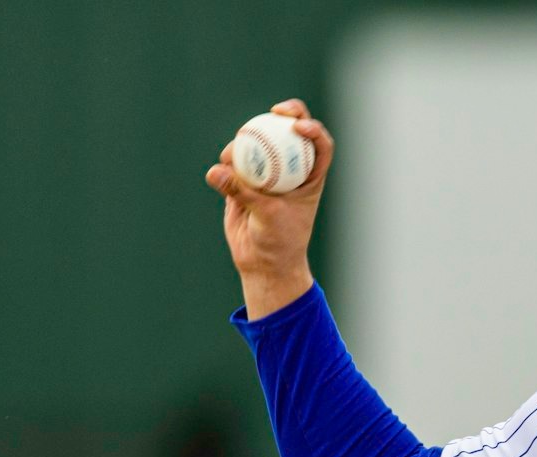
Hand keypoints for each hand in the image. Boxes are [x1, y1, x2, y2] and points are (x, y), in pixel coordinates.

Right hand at [204, 99, 334, 317]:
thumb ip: (243, 193)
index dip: (314, 129)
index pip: (319, 146)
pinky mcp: (242, 181)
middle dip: (284, 115)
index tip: (298, 126)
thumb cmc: (279, 242)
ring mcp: (266, 172)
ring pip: (257, 144)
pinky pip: (232, 165)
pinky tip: (219, 173)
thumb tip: (217, 171)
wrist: (262, 262)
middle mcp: (290, 169)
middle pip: (289, 132)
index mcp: (310, 177)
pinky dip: (225, 166)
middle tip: (272, 113)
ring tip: (232, 157)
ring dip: (244, 143)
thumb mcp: (268, 217)